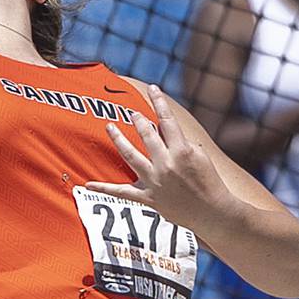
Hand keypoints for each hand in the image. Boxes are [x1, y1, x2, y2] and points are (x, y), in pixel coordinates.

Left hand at [83, 86, 229, 230]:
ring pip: (131, 156)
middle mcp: (166, 164)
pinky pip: (121, 192)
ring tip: (109, 127)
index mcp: (182, 151)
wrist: (211, 210)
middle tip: (130, 111)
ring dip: (118, 140)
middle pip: (147, 135)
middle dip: (138, 120)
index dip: (159, 102)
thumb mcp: (201, 157)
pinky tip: (86, 184)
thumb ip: (182, 144)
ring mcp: (154, 181)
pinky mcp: (147, 197)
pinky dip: (103, 188)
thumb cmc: (209, 182)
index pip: (167, 120)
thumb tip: (167, 133)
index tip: (153, 88)